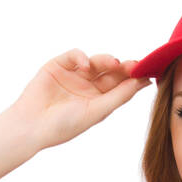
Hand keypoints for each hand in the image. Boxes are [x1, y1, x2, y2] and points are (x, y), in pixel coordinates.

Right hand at [10, 50, 150, 148]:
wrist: (32, 126)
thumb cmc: (64, 125)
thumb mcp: (96, 111)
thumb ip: (119, 96)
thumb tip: (142, 83)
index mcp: (99, 100)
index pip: (121, 85)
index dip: (134, 78)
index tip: (149, 73)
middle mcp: (88, 86)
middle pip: (111, 71)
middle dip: (124, 67)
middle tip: (136, 64)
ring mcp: (74, 74)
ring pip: (96, 61)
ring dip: (106, 60)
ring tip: (114, 63)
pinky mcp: (59, 65)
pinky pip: (75, 55)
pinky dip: (82, 57)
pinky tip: (85, 67)